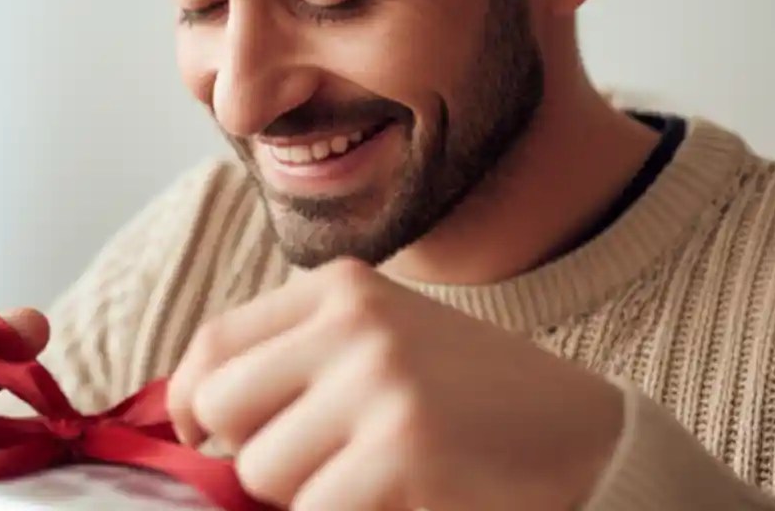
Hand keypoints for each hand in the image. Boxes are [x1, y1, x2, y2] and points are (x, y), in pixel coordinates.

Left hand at [168, 259, 623, 510]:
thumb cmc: (468, 404)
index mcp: (341, 287)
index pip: (214, 343)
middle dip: (242, 456)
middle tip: (304, 472)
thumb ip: (296, 364)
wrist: (586, 439)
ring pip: (260, 469)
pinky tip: (398, 500)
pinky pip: (315, 510)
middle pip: (220, 404)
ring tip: (367, 482)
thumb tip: (188, 416)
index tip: (200, 441)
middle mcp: (354, 319)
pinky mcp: (404, 445)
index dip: (189, 402)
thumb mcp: (380, 351)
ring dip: (301, 497)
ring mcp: (380, 378)